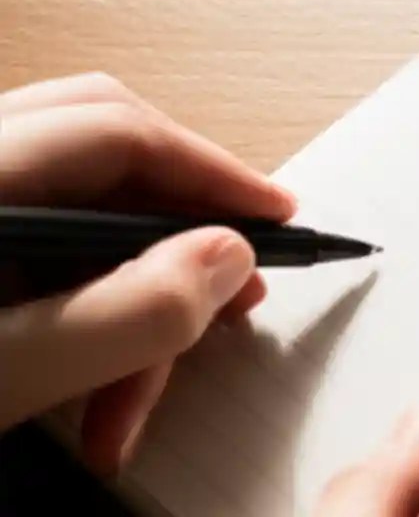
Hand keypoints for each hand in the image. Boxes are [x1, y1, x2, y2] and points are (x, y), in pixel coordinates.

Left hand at [0, 73, 295, 473]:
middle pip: (101, 155)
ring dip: (125, 298)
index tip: (278, 218)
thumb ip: (119, 316)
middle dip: (179, 230)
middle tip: (232, 295)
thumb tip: (221, 259)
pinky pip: (34, 253)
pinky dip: (78, 315)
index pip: (116, 132)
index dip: (212, 170)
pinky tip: (84, 386)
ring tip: (141, 391)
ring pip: (71, 212)